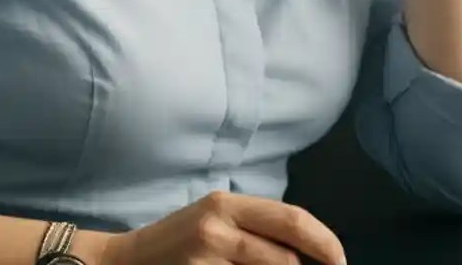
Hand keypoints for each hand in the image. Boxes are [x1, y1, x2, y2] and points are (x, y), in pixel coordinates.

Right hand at [96, 191, 344, 264]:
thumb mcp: (216, 222)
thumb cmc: (177, 245)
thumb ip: (258, 230)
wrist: (120, 264)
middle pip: (285, 258)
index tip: (341, 262)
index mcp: (227, 204)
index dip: (325, 243)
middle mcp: (216, 226)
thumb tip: (311, 253)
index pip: (292, 220)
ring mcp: (203, 256)